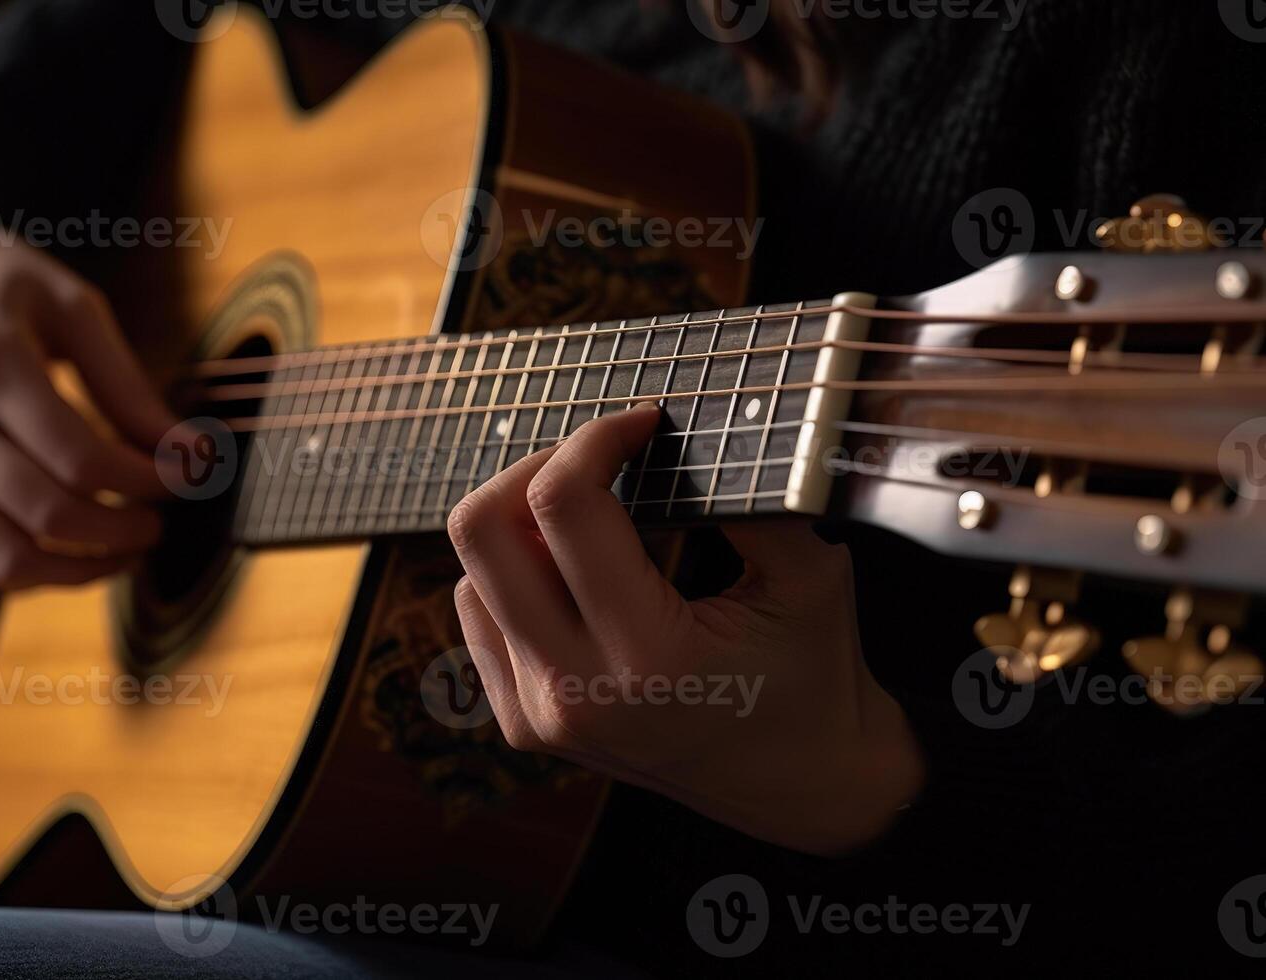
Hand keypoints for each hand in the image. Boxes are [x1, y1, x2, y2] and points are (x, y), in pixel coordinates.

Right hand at [0, 157, 176, 587]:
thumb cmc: (2, 285)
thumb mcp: (75, 309)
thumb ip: (128, 387)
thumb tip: (186, 452)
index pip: (82, 460)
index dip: (149, 481)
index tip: (190, 475)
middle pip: (48, 515)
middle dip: (123, 532)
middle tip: (161, 520)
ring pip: (6, 558)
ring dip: (81, 569)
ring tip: (127, 548)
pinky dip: (39, 564)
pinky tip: (79, 542)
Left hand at [448, 403, 923, 854]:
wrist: (799, 784)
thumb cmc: (812, 672)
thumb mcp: (807, 576)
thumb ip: (746, 497)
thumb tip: (683, 428)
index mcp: (650, 655)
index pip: (564, 505)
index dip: (597, 436)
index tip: (642, 423)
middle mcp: (576, 691)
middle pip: (479, 530)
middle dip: (536, 466)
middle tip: (598, 459)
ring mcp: (540, 715)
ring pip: (470, 570)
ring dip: (523, 527)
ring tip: (596, 523)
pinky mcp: (524, 725)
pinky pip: (478, 616)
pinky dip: (514, 577)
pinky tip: (575, 578)